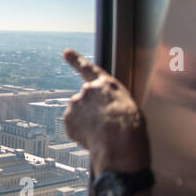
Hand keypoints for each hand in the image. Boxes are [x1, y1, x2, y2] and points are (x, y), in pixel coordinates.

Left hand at [62, 50, 149, 170]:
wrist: (118, 142)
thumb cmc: (129, 127)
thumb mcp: (127, 106)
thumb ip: (111, 102)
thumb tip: (104, 113)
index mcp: (106, 84)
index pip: (88, 69)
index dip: (76, 60)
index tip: (66, 53)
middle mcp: (87, 90)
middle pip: (85, 101)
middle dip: (91, 112)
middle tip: (105, 127)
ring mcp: (75, 104)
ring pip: (79, 115)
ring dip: (87, 123)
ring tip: (102, 134)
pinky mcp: (68, 119)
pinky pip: (73, 127)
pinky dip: (81, 134)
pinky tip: (93, 139)